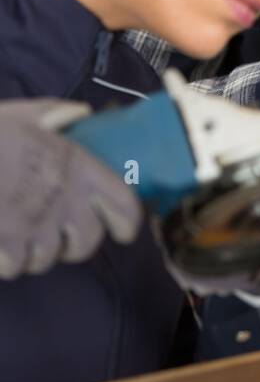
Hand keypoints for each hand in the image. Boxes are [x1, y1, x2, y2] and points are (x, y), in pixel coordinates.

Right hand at [0, 100, 142, 278]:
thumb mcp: (24, 114)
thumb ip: (56, 113)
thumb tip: (81, 113)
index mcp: (77, 165)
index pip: (123, 206)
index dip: (125, 223)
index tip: (121, 231)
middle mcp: (65, 198)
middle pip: (86, 244)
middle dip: (72, 245)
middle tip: (56, 235)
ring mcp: (37, 225)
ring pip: (48, 259)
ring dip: (34, 252)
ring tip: (18, 233)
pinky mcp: (8, 245)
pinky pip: (16, 267)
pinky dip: (5, 260)